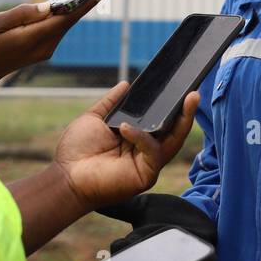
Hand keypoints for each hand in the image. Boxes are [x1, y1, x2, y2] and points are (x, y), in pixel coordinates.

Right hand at [0, 0, 115, 114]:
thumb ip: (22, 14)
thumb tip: (48, 7)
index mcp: (33, 39)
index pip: (66, 18)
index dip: (85, 4)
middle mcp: (44, 47)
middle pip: (71, 21)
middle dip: (89, 3)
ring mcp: (45, 51)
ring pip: (65, 25)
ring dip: (79, 9)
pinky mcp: (43, 51)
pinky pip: (58, 30)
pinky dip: (66, 17)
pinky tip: (71, 4)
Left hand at [53, 83, 199, 211]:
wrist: (66, 176)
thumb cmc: (77, 151)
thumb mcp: (95, 118)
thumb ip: (112, 102)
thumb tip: (126, 84)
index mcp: (135, 138)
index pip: (160, 121)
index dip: (171, 107)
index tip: (181, 90)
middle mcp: (145, 151)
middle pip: (174, 131)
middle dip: (186, 112)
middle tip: (194, 93)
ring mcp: (148, 163)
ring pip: (173, 140)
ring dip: (182, 120)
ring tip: (187, 99)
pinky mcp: (146, 174)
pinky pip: (153, 151)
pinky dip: (142, 137)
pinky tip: (125, 128)